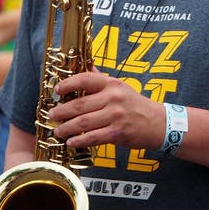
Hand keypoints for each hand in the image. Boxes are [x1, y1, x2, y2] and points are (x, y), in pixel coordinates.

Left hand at [48, 70, 165, 150]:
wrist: (156, 122)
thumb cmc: (135, 104)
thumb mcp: (120, 87)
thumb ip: (101, 79)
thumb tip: (86, 67)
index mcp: (112, 84)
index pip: (85, 79)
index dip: (68, 84)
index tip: (56, 90)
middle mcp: (113, 98)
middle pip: (80, 104)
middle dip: (62, 111)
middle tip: (51, 115)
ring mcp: (114, 115)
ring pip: (83, 122)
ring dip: (66, 128)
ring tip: (57, 130)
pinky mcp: (116, 132)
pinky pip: (92, 137)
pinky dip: (78, 140)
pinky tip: (70, 142)